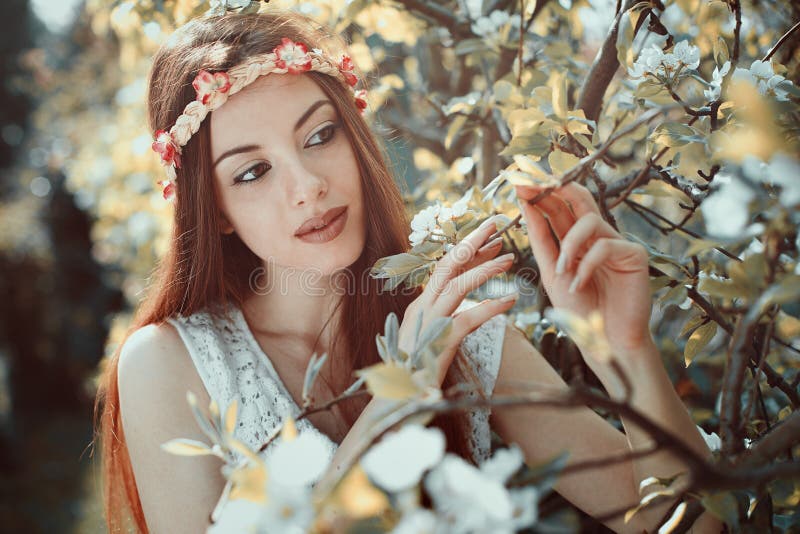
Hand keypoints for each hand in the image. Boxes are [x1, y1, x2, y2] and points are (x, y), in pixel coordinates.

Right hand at [399, 215, 518, 385]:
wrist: (397, 400)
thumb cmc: (414, 372)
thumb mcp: (428, 338)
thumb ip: (444, 319)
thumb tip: (463, 307)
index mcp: (420, 305)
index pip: (445, 268)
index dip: (467, 250)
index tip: (488, 239)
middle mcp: (422, 307)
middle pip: (448, 265)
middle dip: (472, 242)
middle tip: (495, 224)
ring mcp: (430, 322)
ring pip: (458, 285)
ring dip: (485, 269)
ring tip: (509, 258)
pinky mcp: (441, 341)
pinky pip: (469, 318)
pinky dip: (491, 307)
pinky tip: (510, 300)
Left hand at [515, 182, 653, 358]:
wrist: (604, 340)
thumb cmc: (580, 308)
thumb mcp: (552, 273)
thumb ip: (542, 241)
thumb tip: (527, 207)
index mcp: (576, 239)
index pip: (559, 208)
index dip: (540, 195)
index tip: (519, 183)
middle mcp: (597, 236)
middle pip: (579, 200)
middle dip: (556, 190)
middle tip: (536, 183)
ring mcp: (617, 243)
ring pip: (590, 221)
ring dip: (569, 245)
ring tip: (561, 271)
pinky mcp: (634, 255)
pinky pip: (605, 246)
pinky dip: (586, 265)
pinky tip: (578, 285)